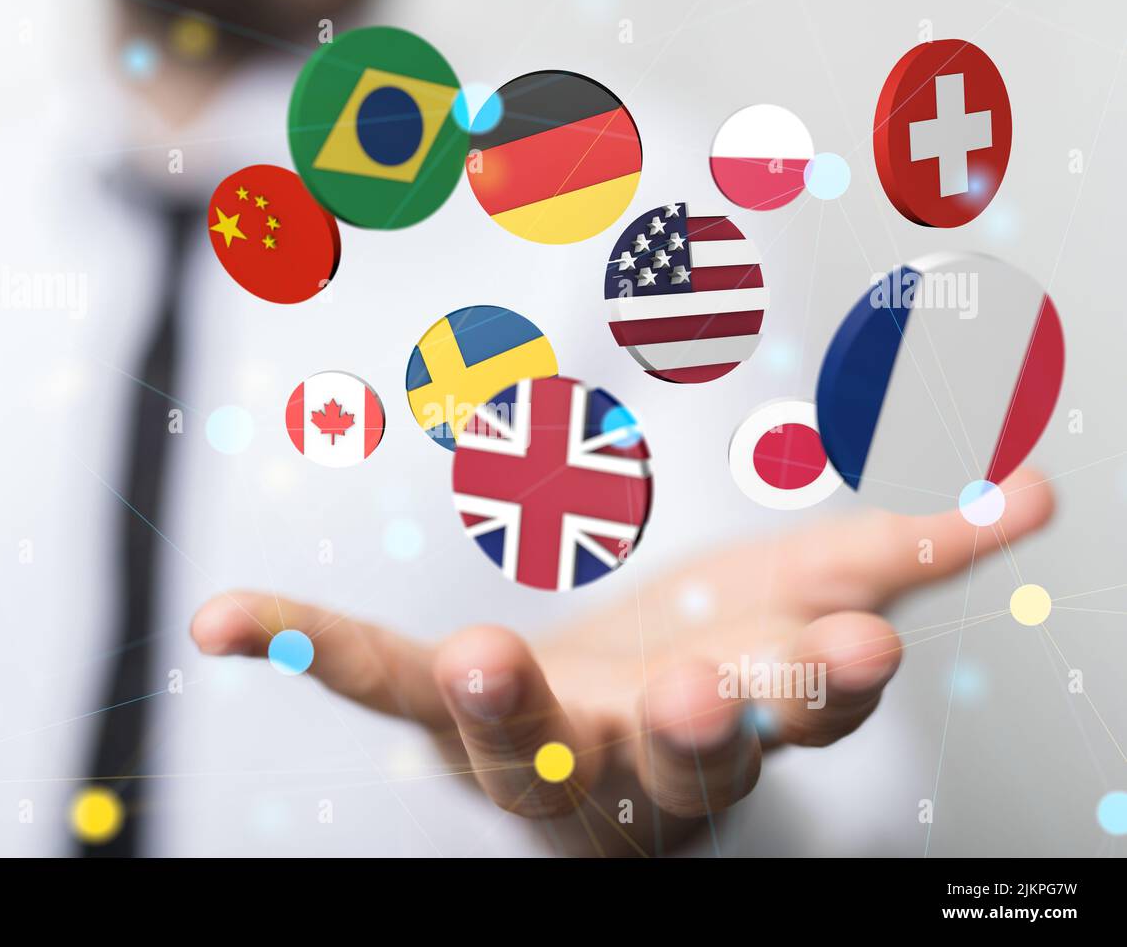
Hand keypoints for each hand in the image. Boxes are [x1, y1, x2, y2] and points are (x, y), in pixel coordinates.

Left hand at [191, 468, 1052, 854]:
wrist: (613, 699)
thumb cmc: (718, 652)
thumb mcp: (814, 593)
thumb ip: (915, 549)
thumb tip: (1037, 493)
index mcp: (736, 726)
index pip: (794, 713)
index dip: (825, 686)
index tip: (862, 649)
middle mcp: (633, 761)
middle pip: (668, 761)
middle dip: (691, 730)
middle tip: (699, 694)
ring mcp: (527, 744)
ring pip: (518, 745)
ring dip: (503, 708)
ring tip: (481, 655)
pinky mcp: (440, 708)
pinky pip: (366, 678)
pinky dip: (299, 642)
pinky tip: (218, 618)